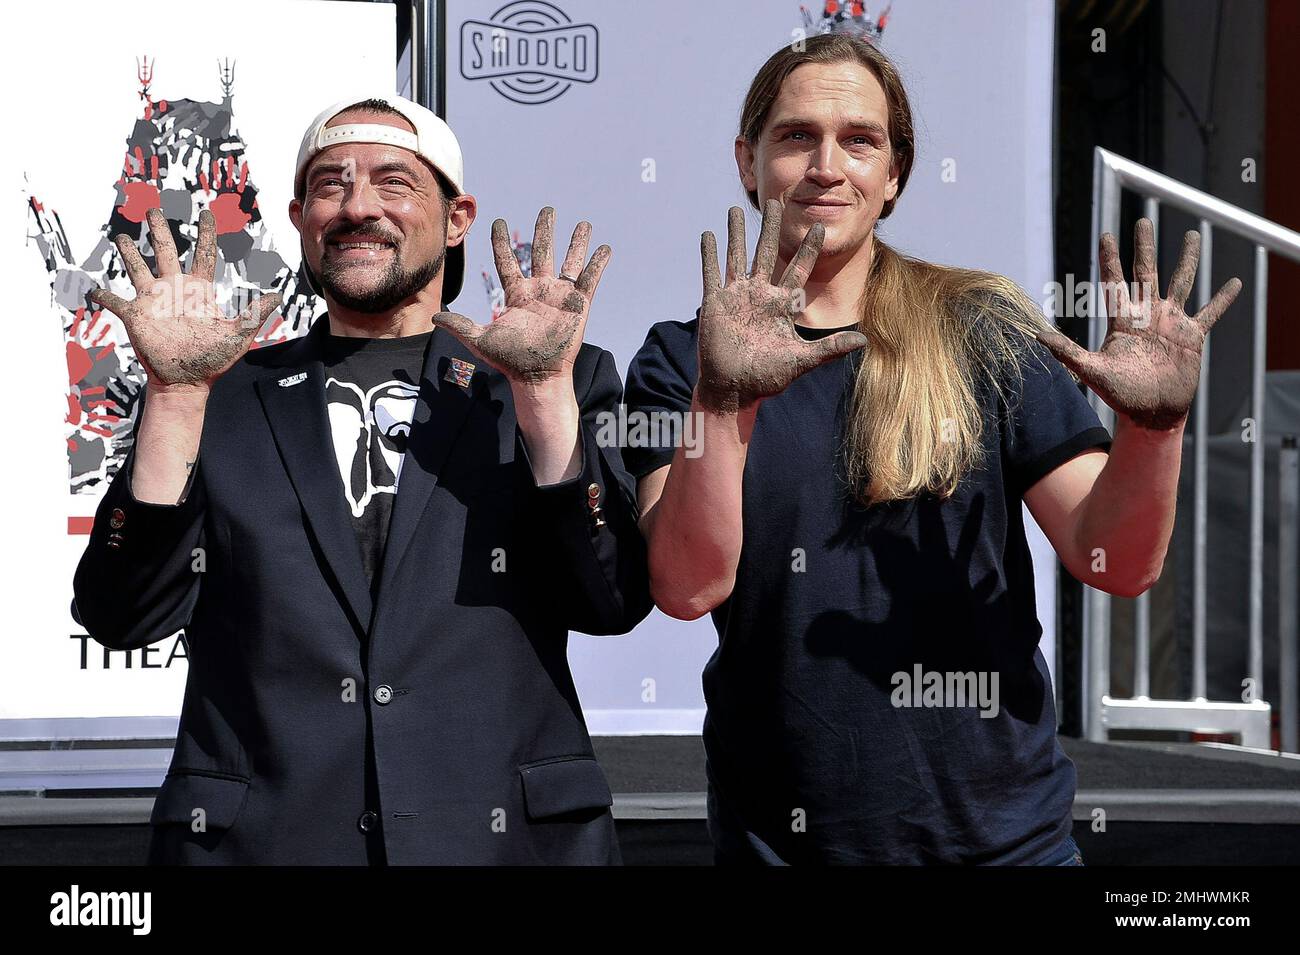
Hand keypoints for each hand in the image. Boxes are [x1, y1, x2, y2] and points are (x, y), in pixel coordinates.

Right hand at [88, 207, 280, 391]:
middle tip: (152, 209)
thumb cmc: (213, 360)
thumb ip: (255, 314)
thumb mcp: (238, 335)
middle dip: (159, 229)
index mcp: (199, 290)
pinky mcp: (135, 316)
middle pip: (165, 250)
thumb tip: (279, 296)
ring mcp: (153, 301)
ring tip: (122, 237)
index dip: (206, 233)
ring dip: (129, 252)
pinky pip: (114, 301)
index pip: (203, 253)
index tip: (206, 212)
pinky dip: (103, 295)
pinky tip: (93, 289)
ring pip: (137, 268)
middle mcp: (174, 289)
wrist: (188, 382)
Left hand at [432, 207, 609, 383]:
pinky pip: (590, 278)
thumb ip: (460, 325)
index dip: (501, 240)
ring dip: (577, 242)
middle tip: (548, 210)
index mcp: (517, 293)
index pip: (508, 259)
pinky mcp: (579, 304)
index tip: (498, 221)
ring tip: (583, 224)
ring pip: (570, 260)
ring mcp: (561, 295)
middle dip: (545, 229)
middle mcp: (539, 289)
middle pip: (543, 251)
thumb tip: (434, 317)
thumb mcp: (480, 340)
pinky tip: (604, 248)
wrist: (538, 376)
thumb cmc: (510, 361)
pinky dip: (598, 263)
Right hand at [696, 199, 866, 414]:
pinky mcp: (714, 304)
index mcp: (780, 305)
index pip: (798, 270)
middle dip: (769, 228)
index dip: (808, 249)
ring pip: (736, 256)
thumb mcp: (801, 361)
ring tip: (735, 210)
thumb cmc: (766, 378)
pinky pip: (711, 273)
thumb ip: (830, 349)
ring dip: (736, 233)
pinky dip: (709, 254)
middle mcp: (759, 295)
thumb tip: (864, 342)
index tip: (819, 227)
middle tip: (774, 201)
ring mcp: (735, 297)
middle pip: (765, 253)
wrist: (732, 389)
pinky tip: (708, 234)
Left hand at [1036, 217, 1241, 429]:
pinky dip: (1222, 299)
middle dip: (1144, 247)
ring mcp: (1171, 323)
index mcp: (1123, 320)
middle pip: (1146, 272)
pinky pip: (1210, 312)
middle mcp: (1147, 315)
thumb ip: (1067, 352)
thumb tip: (1036, 337)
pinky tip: (1234, 282)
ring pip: (1181, 282)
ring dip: (1187, 259)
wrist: (1151, 415)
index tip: (1108, 234)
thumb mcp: (1092, 371)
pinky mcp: (1192, 336)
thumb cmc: (1120, 395)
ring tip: (1194, 235)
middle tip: (1143, 221)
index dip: (1111, 258)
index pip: (1115, 281)